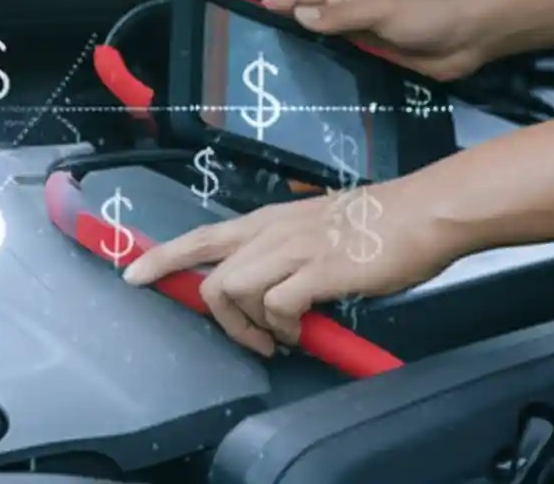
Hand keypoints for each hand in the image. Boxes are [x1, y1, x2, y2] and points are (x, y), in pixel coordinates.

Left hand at [121, 181, 457, 355]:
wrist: (421, 213)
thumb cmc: (375, 223)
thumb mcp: (315, 228)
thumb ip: (286, 253)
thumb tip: (272, 291)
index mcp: (267, 220)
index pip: (200, 236)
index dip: (162, 258)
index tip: (131, 274)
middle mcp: (271, 231)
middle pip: (212, 278)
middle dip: (224, 320)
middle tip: (256, 340)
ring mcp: (293, 250)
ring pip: (235, 291)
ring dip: (254, 326)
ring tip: (284, 336)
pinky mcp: (319, 271)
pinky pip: (278, 306)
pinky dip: (285, 328)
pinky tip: (305, 330)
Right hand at [263, 0, 491, 81]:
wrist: (468, 38)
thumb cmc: (426, 15)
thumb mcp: (380, 10)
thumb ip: (339, 16)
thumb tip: (298, 17)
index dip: (275, 0)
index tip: (250, 18)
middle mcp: (347, 12)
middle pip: (304, 17)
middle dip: (280, 28)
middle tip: (256, 54)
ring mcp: (357, 36)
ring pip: (318, 43)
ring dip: (301, 53)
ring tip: (275, 75)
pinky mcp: (370, 58)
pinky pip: (339, 63)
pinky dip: (323, 71)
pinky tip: (310, 87)